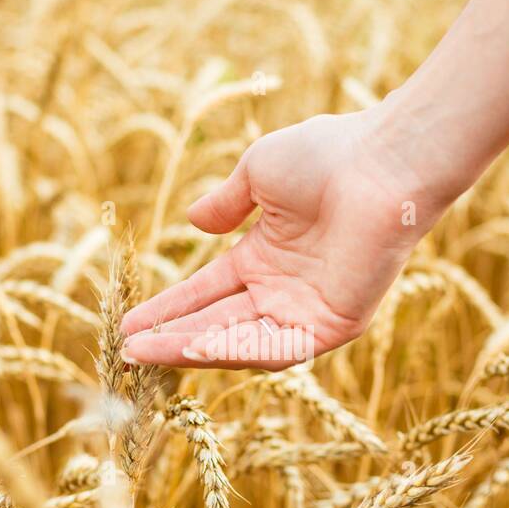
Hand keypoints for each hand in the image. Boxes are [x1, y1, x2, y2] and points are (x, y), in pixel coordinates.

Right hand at [121, 108, 447, 370]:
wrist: (382, 162)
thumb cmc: (327, 155)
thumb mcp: (259, 174)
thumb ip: (226, 204)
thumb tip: (193, 221)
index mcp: (267, 257)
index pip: (207, 292)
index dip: (169, 308)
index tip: (128, 322)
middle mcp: (285, 290)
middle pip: (216, 324)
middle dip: (170, 337)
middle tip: (125, 351)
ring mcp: (308, 312)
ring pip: (239, 341)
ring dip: (191, 348)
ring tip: (144, 352)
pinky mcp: (333, 327)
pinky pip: (277, 349)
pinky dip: (235, 350)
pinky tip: (193, 348)